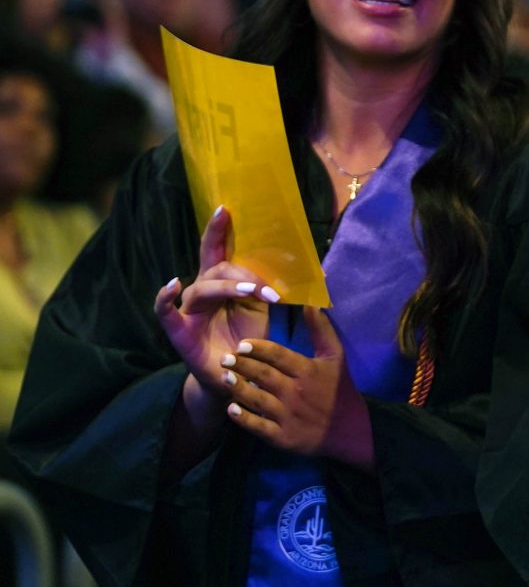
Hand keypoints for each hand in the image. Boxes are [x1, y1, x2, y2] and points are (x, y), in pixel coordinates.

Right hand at [155, 206, 276, 398]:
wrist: (234, 379)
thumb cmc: (247, 340)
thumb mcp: (262, 310)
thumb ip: (269, 287)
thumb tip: (305, 266)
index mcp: (223, 282)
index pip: (220, 251)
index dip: (219, 230)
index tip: (226, 208)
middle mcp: (204, 290)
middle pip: (217, 267)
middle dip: (240, 269)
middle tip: (261, 283)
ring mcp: (189, 309)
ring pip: (205, 286)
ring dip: (230, 286)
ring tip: (252, 293)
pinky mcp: (178, 330)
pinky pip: (165, 311)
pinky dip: (164, 297)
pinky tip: (172, 285)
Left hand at [222, 307, 374, 469]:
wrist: (349, 429)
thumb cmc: (339, 388)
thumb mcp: (335, 356)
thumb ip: (321, 329)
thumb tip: (311, 303)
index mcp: (308, 370)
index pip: (279, 356)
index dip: (259, 348)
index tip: (242, 343)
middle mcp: (296, 392)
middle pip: (264, 375)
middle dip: (242, 365)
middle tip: (225, 357)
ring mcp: (288, 415)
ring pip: (257, 399)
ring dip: (238, 388)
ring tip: (224, 377)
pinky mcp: (282, 436)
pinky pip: (258, 426)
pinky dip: (243, 418)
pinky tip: (231, 408)